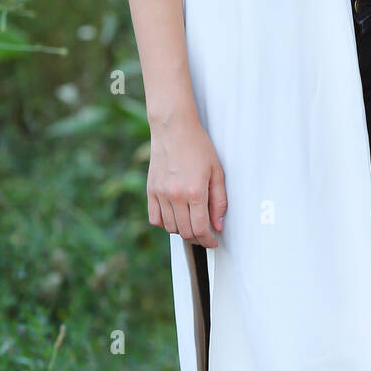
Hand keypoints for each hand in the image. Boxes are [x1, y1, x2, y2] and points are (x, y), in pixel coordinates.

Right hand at [147, 114, 227, 248]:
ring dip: (182, 231)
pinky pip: (155, 219)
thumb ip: (219, 200)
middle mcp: (175, 196)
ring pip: (170, 228)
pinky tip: (175, 216)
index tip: (213, 242)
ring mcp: (161, 194)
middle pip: (186, 232)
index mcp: (194, 191)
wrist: (174, 128)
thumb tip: (218, 224)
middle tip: (205, 235)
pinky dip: (165, 223)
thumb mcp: (217, 171)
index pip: (201, 228)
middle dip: (198, 238)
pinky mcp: (151, 191)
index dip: (208, 240)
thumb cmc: (198, 146)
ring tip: (192, 223)